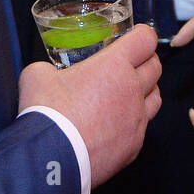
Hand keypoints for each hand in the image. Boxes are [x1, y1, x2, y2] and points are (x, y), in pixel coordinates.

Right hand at [17, 24, 161, 186]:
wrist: (50, 159)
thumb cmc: (46, 113)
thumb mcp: (37, 75)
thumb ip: (49, 68)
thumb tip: (47, 73)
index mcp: (114, 66)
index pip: (146, 40)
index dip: (143, 34)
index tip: (137, 36)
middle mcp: (132, 90)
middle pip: (156, 67)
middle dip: (147, 60)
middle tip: (133, 62)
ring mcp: (137, 120)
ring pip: (156, 98)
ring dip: (147, 90)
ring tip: (130, 92)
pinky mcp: (134, 146)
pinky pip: (142, 128)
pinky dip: (134, 122)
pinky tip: (118, 124)